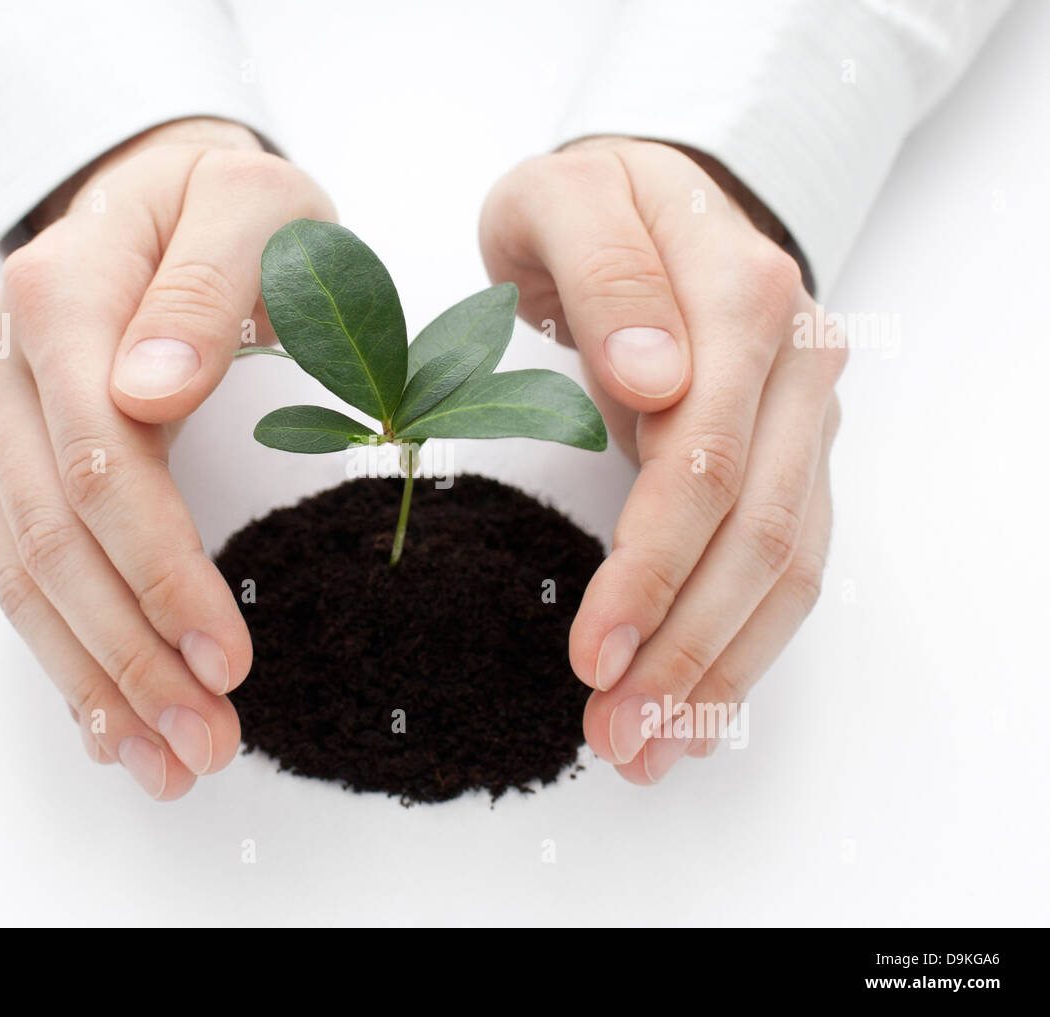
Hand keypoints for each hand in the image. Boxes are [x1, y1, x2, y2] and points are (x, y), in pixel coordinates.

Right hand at [0, 118, 334, 797]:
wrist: (163, 192)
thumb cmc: (225, 204)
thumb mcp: (251, 210)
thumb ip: (204, 289)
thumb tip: (149, 390)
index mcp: (61, 300)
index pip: (101, 464)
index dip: (161, 572)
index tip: (228, 658)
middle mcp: (6, 368)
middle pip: (56, 541)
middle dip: (133, 657)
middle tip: (206, 745)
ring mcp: (1, 422)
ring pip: (29, 575)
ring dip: (99, 680)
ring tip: (167, 763)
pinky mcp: (15, 461)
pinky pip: (25, 570)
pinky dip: (69, 654)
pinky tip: (110, 722)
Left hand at [480, 137, 844, 783]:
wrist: (653, 190)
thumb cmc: (590, 202)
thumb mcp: (566, 202)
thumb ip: (607, 280)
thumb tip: (655, 380)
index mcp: (740, 300)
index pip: (703, 462)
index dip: (650, 568)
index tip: (590, 653)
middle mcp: (794, 366)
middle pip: (755, 534)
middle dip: (685, 647)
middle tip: (614, 734)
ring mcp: (801, 418)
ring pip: (785, 566)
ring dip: (720, 669)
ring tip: (648, 747)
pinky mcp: (791, 457)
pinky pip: (788, 563)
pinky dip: (745, 644)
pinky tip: (699, 708)